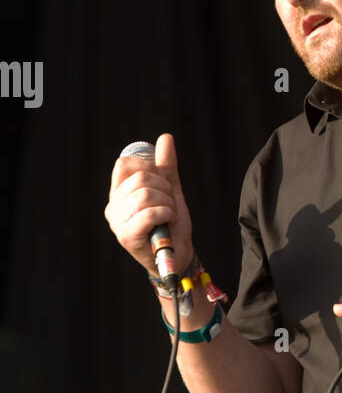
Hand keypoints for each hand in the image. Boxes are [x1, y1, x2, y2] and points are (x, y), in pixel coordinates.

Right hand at [104, 132, 194, 275]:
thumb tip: (165, 138)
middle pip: (139, 179)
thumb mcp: (170, 190)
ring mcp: (118, 222)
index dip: (148, 167)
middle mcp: (113, 206)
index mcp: (119, 193)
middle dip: (164, 188)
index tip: (161, 183)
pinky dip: (165, 214)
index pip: (124, 164)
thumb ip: (166, 166)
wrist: (177, 254)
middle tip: (169, 203)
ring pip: (145, 195)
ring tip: (168, 215)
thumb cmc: (170, 224)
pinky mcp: (127, 236)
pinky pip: (149, 213)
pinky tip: (167, 222)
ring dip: (167, 203)